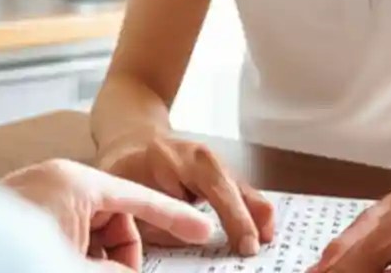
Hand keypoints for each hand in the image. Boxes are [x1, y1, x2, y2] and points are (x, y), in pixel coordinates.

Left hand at [2, 158, 213, 270]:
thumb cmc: (8, 253)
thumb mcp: (75, 266)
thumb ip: (113, 272)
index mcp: (76, 182)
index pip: (140, 197)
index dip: (173, 218)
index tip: (199, 230)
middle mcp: (56, 179)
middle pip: (113, 215)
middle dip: (117, 252)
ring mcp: (36, 192)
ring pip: (88, 227)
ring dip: (92, 255)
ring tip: (75, 266)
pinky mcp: (19, 209)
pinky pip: (63, 228)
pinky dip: (70, 251)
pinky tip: (58, 263)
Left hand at [97, 134, 273, 256]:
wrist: (133, 139)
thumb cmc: (128, 168)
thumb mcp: (132, 195)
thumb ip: (161, 221)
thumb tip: (194, 245)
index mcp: (179, 158)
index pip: (218, 189)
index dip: (235, 219)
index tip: (245, 245)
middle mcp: (205, 157)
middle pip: (239, 190)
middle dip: (253, 221)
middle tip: (258, 251)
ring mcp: (217, 164)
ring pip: (247, 193)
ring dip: (257, 220)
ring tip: (262, 245)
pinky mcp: (223, 176)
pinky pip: (243, 198)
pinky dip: (251, 217)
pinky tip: (256, 235)